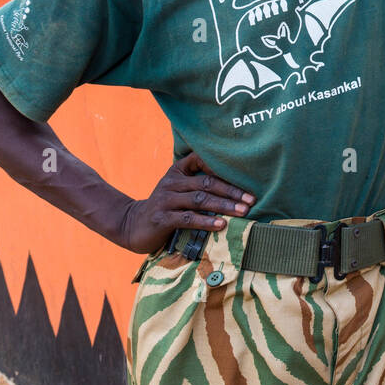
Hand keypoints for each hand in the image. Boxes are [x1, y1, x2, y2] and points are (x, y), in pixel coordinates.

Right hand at [114, 151, 255, 254]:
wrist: (133, 225)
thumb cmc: (165, 207)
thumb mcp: (179, 189)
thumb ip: (199, 184)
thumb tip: (236, 187)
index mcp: (178, 171)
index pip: (201, 160)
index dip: (222, 165)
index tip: (245, 173)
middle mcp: (172, 182)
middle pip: (207, 183)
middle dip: (232, 190)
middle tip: (251, 199)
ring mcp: (166, 200)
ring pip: (200, 200)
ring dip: (224, 205)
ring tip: (243, 211)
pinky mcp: (162, 218)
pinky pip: (188, 218)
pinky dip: (206, 221)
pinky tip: (222, 224)